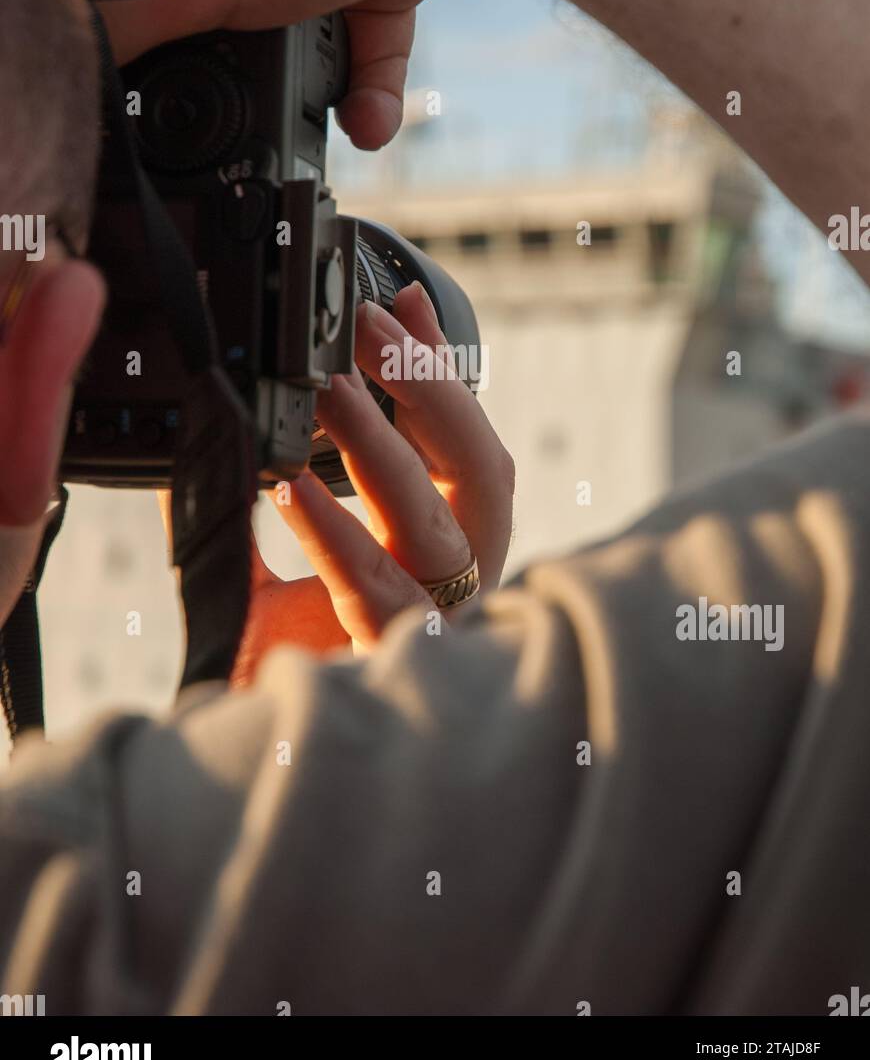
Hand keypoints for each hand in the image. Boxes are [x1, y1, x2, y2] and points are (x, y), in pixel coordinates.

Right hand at [39, 0, 507, 150]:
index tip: (94, 59)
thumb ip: (119, 27)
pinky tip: (368, 122)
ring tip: (299, 121)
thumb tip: (78, 68)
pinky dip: (361, 85)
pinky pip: (354, 38)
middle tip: (200, 104)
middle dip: (197, 57)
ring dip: (292, 86)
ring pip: (275, 26)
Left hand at [176, 282, 512, 686]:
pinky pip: (372, 591)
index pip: (463, 440)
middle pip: (480, 471)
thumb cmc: (300, 653)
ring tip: (328, 389)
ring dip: (382, 448)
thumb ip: (286, 480)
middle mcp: (458, 579)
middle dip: (428, 390)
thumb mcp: (297, 549)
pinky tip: (287, 488)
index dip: (440, 369)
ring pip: (436, 525)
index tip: (395, 300)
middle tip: (367, 329)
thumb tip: (242, 407)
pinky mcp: (396, 668)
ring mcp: (438, 624)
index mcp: (446, 544)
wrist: (278, 759)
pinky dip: (333, 534)